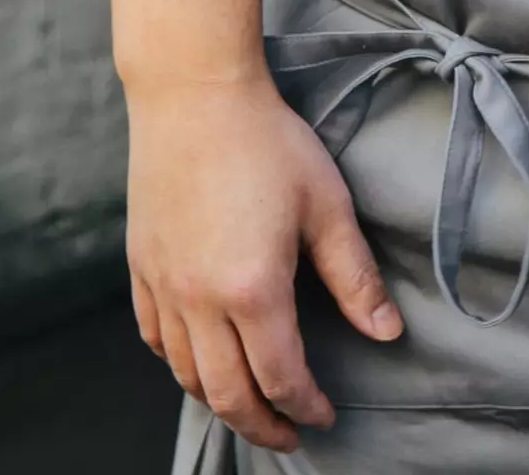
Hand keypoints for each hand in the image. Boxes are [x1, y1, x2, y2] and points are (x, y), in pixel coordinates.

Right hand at [125, 73, 403, 451]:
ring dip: (220, 401)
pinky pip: (153, 338)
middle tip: (289, 435)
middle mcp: (200, 301)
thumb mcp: (326, 204)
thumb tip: (387, 333)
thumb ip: (355, 277)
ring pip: (186, 374)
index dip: (306, 406)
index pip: (281, 377)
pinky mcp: (141, 266)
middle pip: (228, 394)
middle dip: (262, 425)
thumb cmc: (266, 141)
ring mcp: (164, 286)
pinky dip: (177, 363)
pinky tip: (197, 360)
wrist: (194, 93)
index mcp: (252, 290)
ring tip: (249, 405)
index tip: (325, 415)